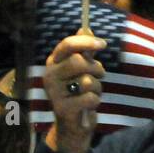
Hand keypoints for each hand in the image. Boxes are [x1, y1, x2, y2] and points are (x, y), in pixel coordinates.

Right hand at [42, 33, 106, 152]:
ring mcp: (54, 92)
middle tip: (101, 74)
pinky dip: (95, 101)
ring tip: (92, 93)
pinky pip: (90, 98)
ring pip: (87, 81)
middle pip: (78, 62)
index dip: (86, 42)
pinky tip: (89, 105)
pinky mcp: (62, 108)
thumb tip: (85, 27)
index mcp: (53, 63)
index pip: (67, 45)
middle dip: (96, 68)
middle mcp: (50, 76)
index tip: (103, 43)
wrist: (72, 125)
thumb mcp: (80, 70)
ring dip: (97, 87)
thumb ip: (83, 51)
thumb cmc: (78, 93)